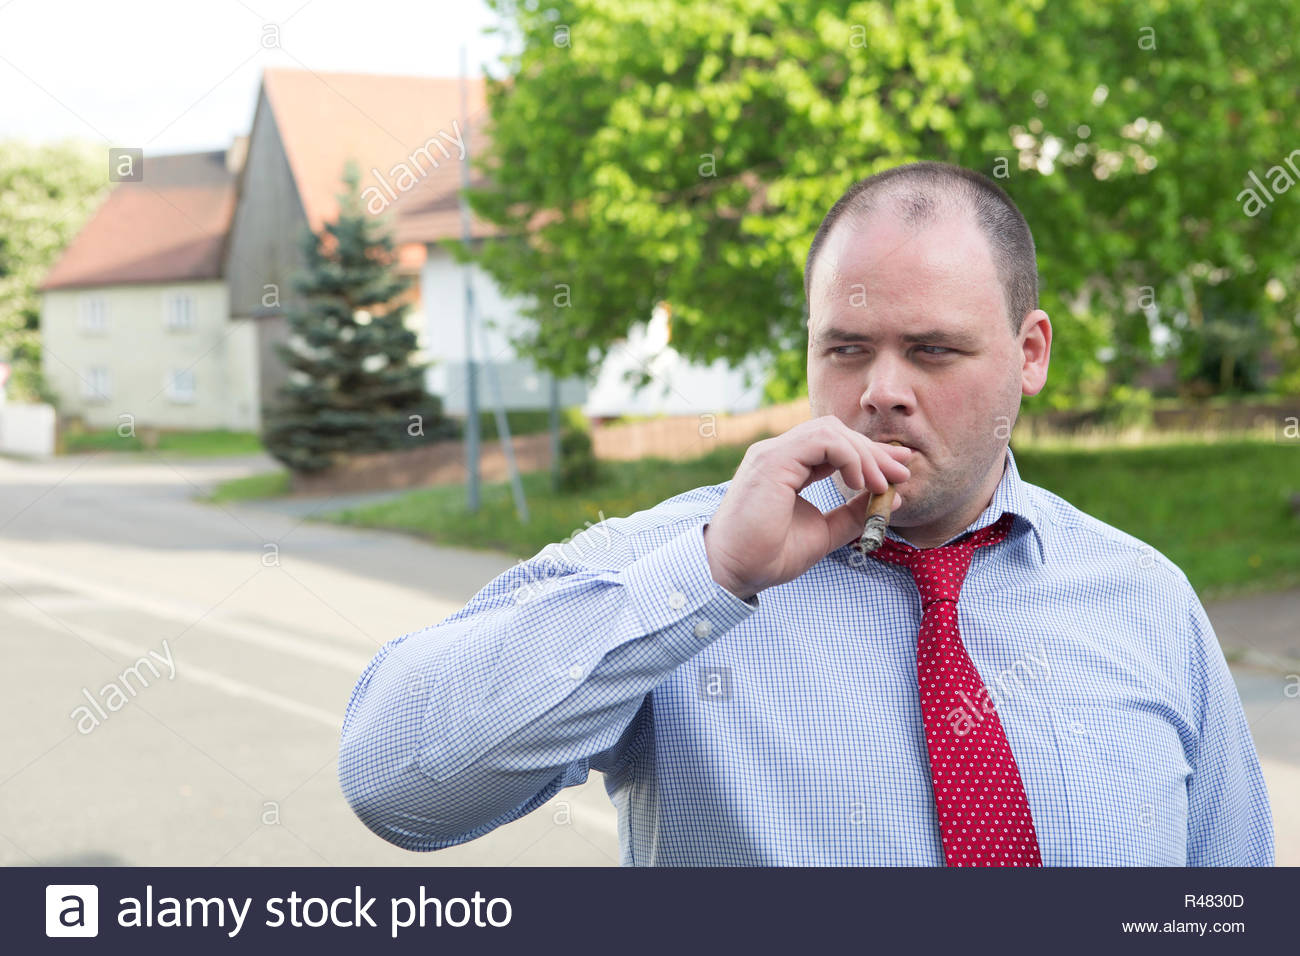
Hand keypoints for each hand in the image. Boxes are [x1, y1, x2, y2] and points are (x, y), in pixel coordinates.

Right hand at [703, 415, 911, 599]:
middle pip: (836, 432)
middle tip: (902, 475)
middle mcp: (778, 454)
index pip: (834, 445)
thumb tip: (891, 500)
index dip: (870, 454)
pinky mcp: (772, 460)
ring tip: (880, 484)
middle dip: (874, 451)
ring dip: (864, 454)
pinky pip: (821, 440)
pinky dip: (848, 456)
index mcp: (787, 467)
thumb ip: (852, 515)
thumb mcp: (823, 533)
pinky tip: (859, 482)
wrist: (733, 571)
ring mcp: (773, 454)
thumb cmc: (767, 555)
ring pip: (830, 430)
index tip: (899, 471)